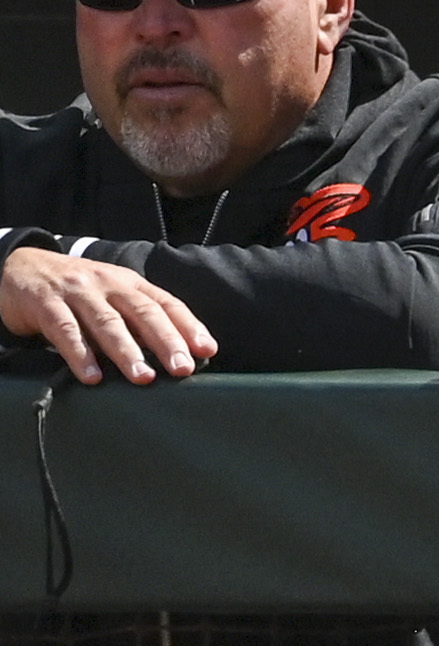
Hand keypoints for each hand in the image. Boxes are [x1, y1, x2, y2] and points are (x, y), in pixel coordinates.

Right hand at [0, 246, 217, 387]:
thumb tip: (178, 354)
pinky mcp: (46, 303)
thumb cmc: (79, 292)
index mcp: (129, 284)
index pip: (165, 303)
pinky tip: (92, 376)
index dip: (188, 325)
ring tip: (144, 378)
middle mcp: (107, 284)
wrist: (23, 267)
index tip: (207, 350)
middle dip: (165, 341)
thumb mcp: (113, 298)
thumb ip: (140, 321)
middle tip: (182, 368)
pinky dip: (79, 354)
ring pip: (106, 322)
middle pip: (142, 312)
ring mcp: (77, 292)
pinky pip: (64, 330)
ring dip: (127, 352)